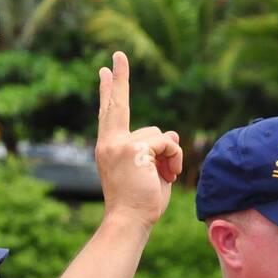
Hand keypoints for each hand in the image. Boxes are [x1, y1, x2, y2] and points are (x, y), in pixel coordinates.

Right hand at [95, 51, 182, 226]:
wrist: (129, 222)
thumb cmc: (140, 205)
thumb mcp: (151, 172)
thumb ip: (158, 151)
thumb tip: (173, 134)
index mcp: (109, 147)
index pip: (108, 113)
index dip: (107, 92)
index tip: (103, 71)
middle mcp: (110, 142)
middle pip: (118, 103)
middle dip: (119, 77)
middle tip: (118, 55)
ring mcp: (121, 144)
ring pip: (159, 134)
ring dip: (169, 155)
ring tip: (164, 177)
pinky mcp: (135, 149)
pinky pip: (167, 143)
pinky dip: (174, 159)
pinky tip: (169, 176)